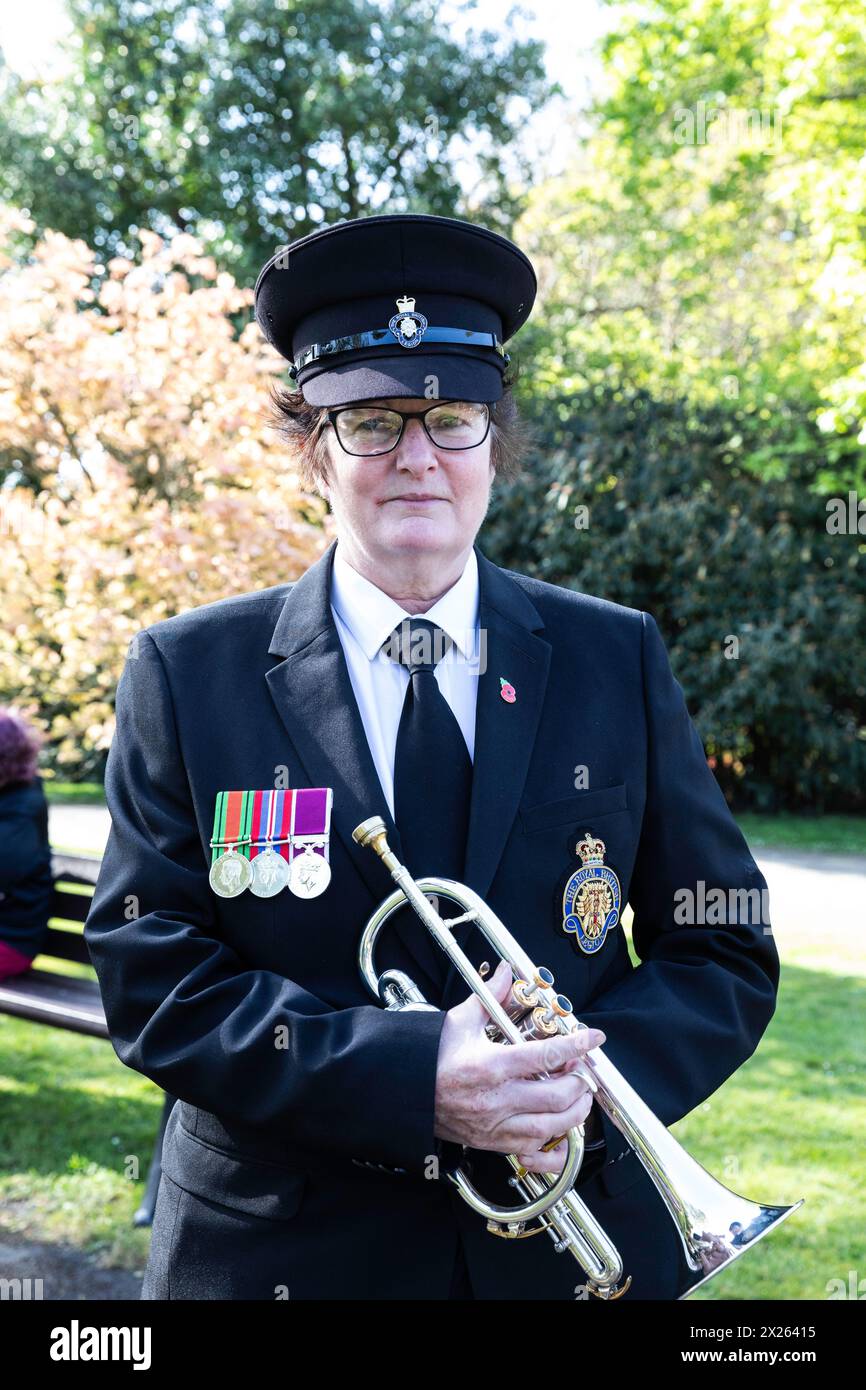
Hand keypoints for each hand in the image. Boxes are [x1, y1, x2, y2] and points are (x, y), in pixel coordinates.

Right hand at [433, 959, 605, 1173]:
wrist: (404, 1091)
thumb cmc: (430, 1057)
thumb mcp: (460, 1020)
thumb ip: (490, 997)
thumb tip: (507, 973)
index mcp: (491, 1066)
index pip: (546, 1055)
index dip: (576, 1045)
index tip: (593, 1037)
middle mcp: (497, 1099)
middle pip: (556, 1096)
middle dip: (580, 1083)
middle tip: (583, 1070)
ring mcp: (495, 1125)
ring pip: (550, 1128)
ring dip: (574, 1113)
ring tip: (580, 1097)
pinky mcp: (491, 1143)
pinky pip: (531, 1154)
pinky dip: (552, 1150)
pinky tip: (562, 1137)